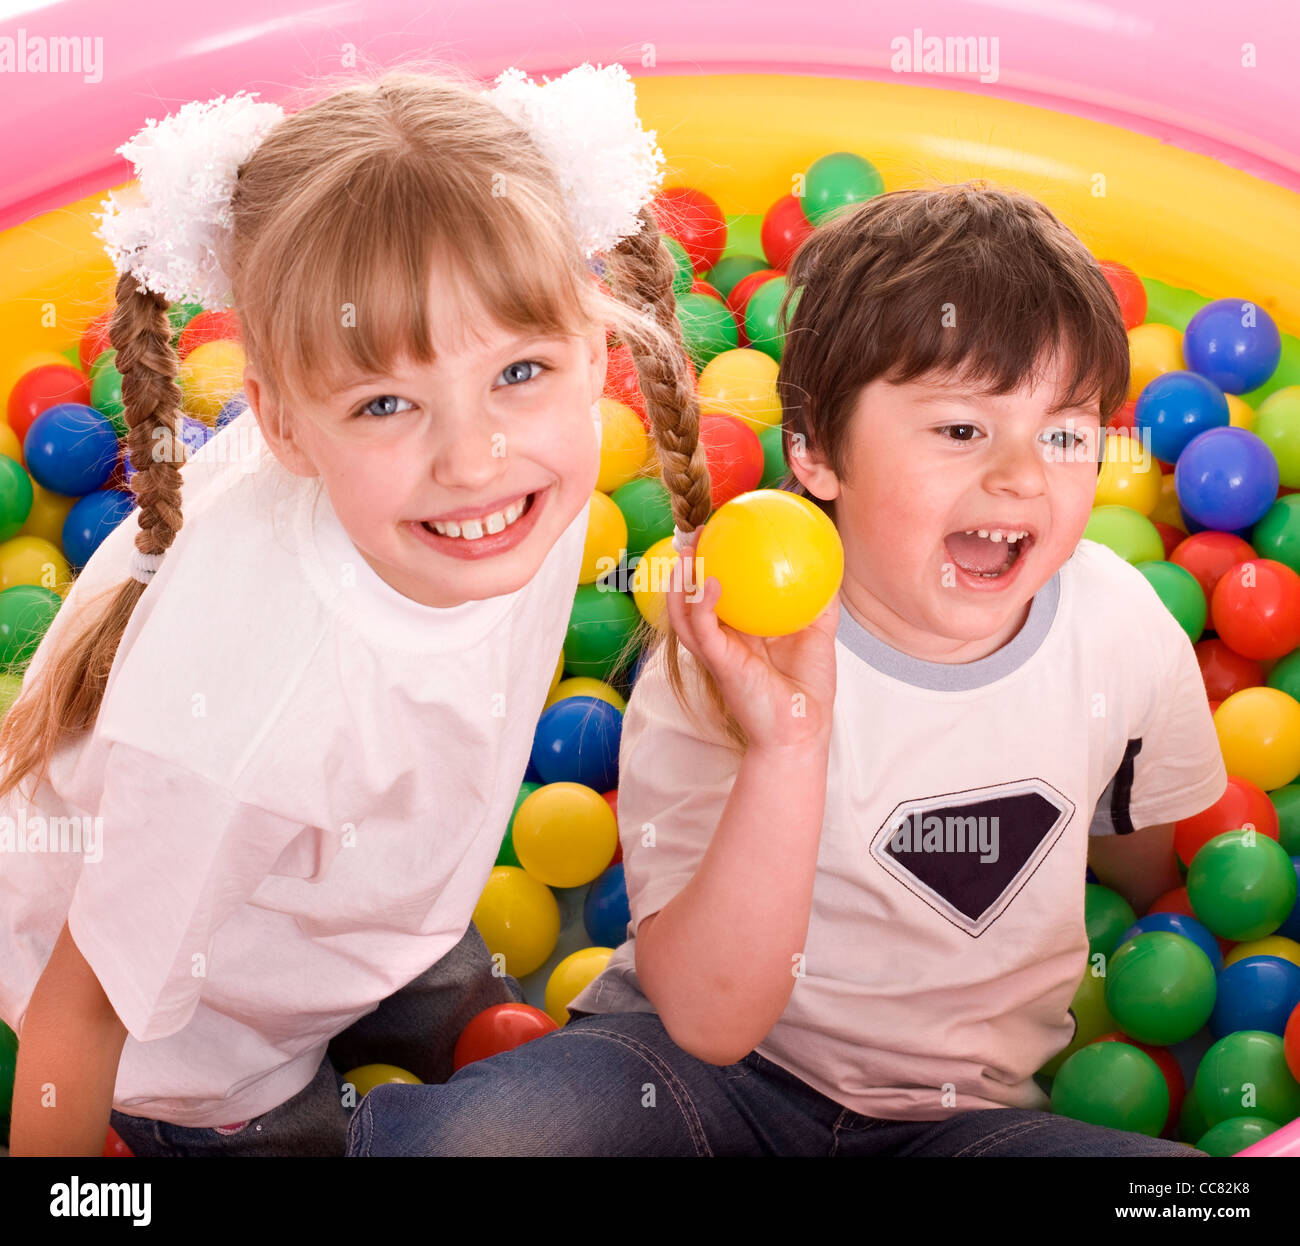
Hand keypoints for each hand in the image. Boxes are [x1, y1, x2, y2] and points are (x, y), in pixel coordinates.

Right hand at [665, 533, 838, 752]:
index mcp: (741, 629)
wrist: (803, 729)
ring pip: (684, 614)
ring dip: (679, 583)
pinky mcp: (719, 664)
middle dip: (686, 566)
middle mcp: (723, 638)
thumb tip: (831, 565)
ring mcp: (717, 651)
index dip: (713, 561)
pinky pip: (703, 631)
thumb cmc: (809, 687)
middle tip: (694, 534)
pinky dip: (702, 606)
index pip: (718, 589)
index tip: (719, 531)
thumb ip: (820, 602)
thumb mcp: (818, 634)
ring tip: (685, 554)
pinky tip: (710, 583)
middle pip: (691, 597)